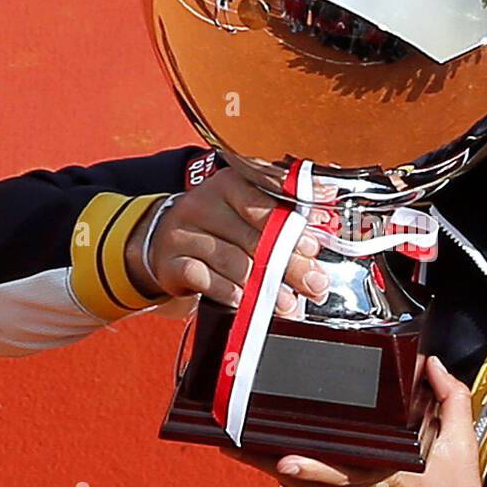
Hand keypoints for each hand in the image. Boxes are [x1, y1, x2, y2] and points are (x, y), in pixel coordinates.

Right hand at [125, 168, 327, 316]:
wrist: (166, 243)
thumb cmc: (220, 228)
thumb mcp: (248, 212)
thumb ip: (284, 218)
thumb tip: (320, 233)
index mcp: (231, 182)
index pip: (266, 198)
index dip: (294, 224)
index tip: (313, 246)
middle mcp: (205, 202)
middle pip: (256, 235)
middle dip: (290, 264)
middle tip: (314, 283)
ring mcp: (184, 231)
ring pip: (233, 260)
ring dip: (265, 286)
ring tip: (288, 303)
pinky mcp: (170, 261)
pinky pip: (204, 278)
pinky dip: (229, 292)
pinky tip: (246, 300)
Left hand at [219, 355, 486, 486]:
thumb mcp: (463, 450)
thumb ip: (452, 401)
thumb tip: (435, 369)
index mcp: (385, 474)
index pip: (331, 459)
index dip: (301, 451)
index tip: (279, 431)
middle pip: (300, 476)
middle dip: (266, 457)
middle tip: (237, 440)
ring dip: (276, 471)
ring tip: (246, 451)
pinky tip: (294, 472)